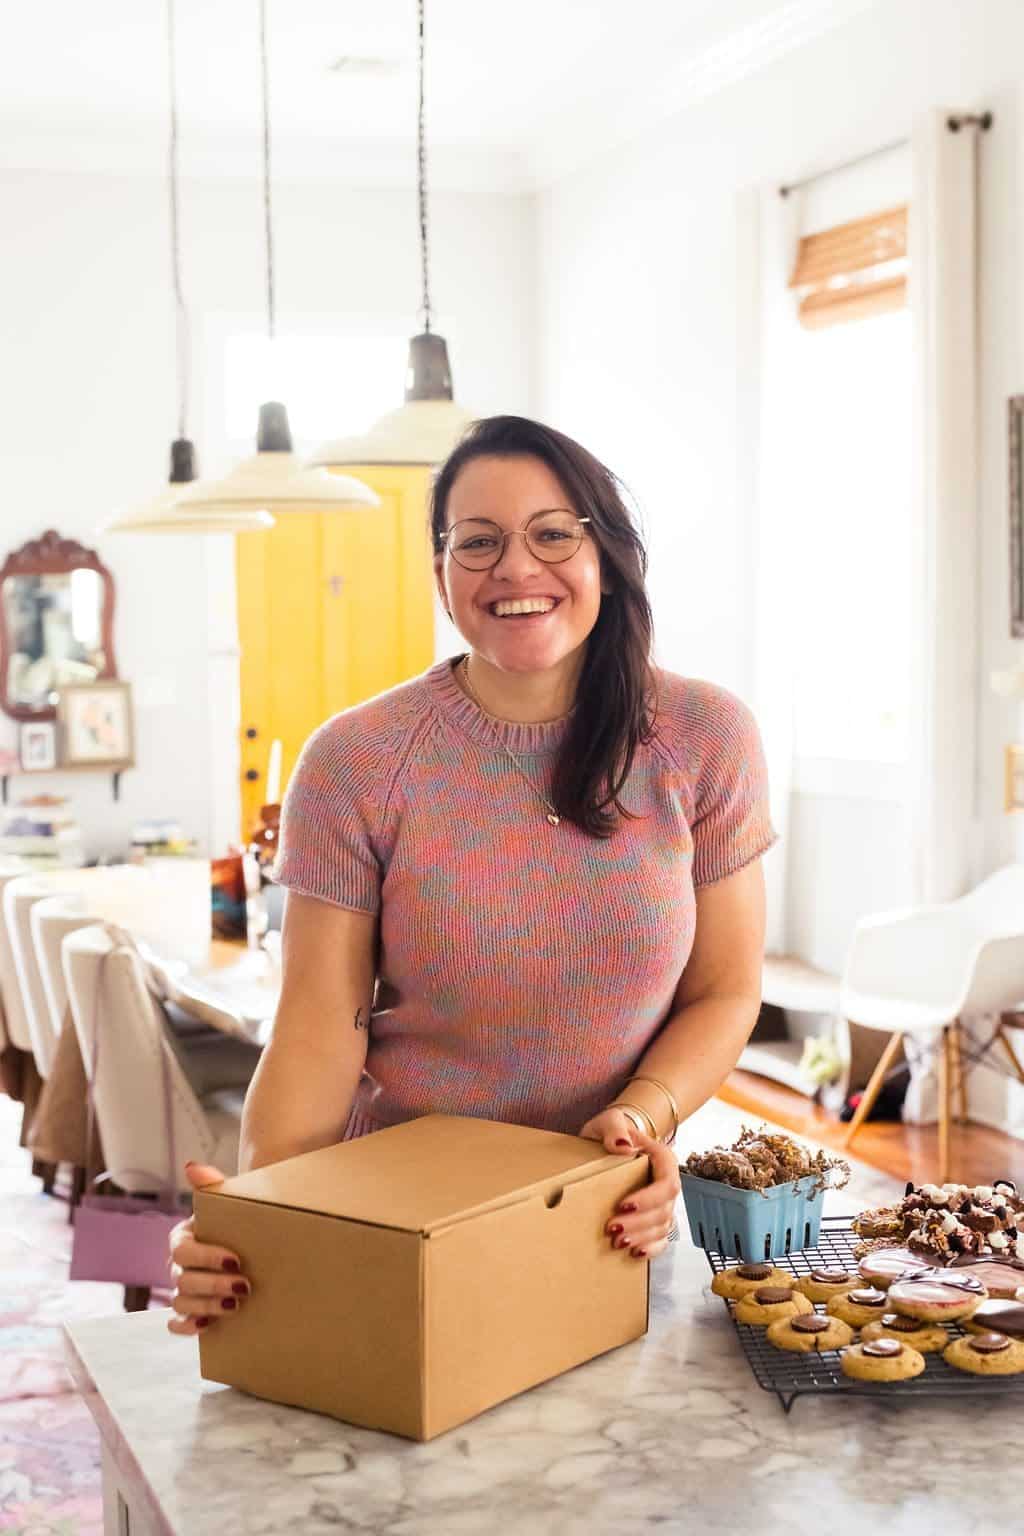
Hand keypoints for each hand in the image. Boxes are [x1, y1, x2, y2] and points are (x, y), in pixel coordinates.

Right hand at [166, 1162, 248, 1336]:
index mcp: (182, 1238)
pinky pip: (176, 1322)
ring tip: (235, 1305)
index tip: (236, 1260)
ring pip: (181, 1302)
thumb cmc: (234, 1218)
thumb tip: (193, 1167)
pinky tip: (207, 1324)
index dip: (207, 1258)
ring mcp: (182, 1288)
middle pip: (182, 1280)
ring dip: (206, 1305)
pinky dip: (187, 1326)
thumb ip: (211, 1183)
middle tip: (244, 1286)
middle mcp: (177, 1265)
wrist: (246, 1237)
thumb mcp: (226, 1199)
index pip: (183, 1251)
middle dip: (212, 1285)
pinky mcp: (191, 1308)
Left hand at [579, 1106, 679, 1260]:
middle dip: (639, 1223)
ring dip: (641, 1238)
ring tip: (617, 1242)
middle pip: (663, 1209)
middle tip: (612, 1228)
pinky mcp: (653, 1216)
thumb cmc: (612, 1130)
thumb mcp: (609, 1121)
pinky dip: (651, 1249)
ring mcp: (662, 1202)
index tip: (623, 1205)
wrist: (612, 1139)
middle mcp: (666, 1182)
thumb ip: (614, 1128)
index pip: (667, 1183)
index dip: (649, 1198)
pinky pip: (661, 1238)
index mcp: (662, 1158)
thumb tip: (622, 1146)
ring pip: (662, 1227)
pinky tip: (634, 1253)